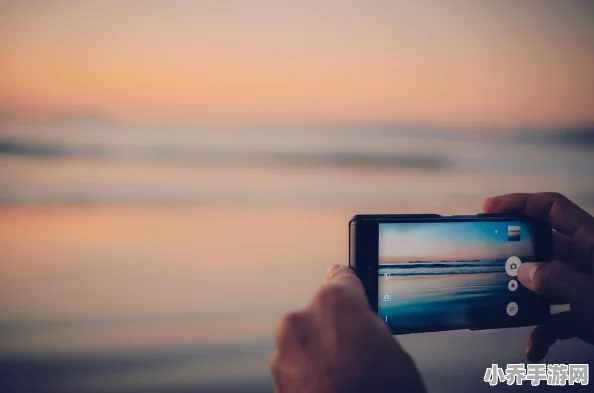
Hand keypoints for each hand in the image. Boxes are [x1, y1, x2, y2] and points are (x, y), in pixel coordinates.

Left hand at [270, 264, 426, 392]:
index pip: (340, 278)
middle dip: (333, 330)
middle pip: (320, 315)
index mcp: (335, 304)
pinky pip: (295, 368)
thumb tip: (361, 329)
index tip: (341, 280)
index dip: (346, 284)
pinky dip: (308, 376)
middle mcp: (302, 321)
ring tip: (344, 379)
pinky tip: (330, 389)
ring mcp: (285, 353)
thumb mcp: (395, 354)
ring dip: (318, 355)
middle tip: (356, 355)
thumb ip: (370, 329)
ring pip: (304, 343)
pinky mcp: (276, 380)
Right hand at [483, 192, 593, 361]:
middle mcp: (589, 259)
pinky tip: (534, 348)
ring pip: (545, 284)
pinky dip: (543, 332)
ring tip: (507, 309)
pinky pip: (557, 317)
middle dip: (515, 257)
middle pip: (543, 247)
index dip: (519, 202)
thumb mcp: (592, 297)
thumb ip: (556, 280)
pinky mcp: (588, 313)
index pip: (551, 207)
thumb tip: (525, 272)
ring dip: (525, 301)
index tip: (490, 207)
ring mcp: (587, 287)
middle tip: (492, 263)